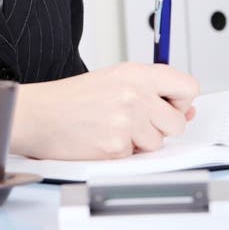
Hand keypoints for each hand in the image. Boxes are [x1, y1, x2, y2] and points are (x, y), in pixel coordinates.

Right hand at [9, 62, 198, 160]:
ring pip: (158, 142)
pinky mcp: (116, 146)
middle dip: (160, 127)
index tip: (169, 105)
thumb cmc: (73, 98)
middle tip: (134, 122)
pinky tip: (102, 138)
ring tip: (113, 128)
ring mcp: (127, 121)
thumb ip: (153, 91)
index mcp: (136, 73)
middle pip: (177, 122)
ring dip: (140, 142)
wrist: (40, 114)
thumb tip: (188, 110)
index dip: (182, 101)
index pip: (188, 86)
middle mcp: (135, 94)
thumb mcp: (115, 80)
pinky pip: (135, 156)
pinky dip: (121, 152)